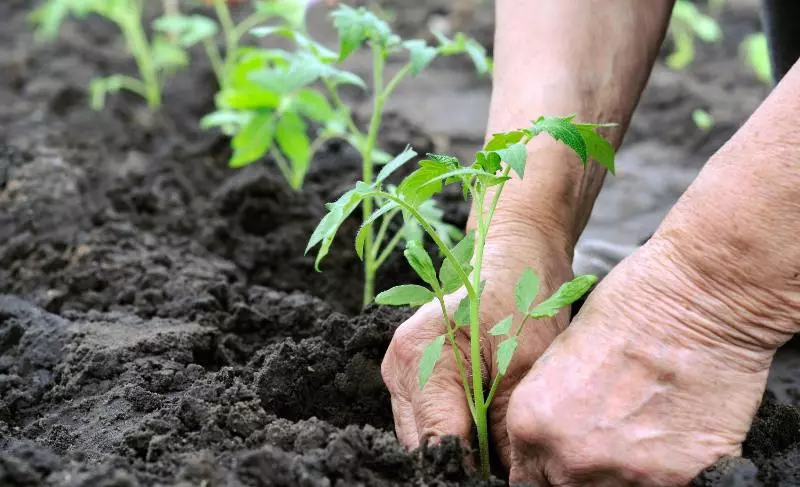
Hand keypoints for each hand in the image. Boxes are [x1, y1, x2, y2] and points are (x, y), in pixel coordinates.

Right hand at [381, 222, 573, 465]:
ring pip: (422, 435)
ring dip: (458, 447)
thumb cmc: (523, 299)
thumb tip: (507, 479)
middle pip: (422, 444)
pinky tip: (484, 425)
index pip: (437, 443)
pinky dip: (455, 428)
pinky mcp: (409, 372)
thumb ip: (505, 431)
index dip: (469, 471)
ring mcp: (399, 370)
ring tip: (498, 446)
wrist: (515, 254)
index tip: (500, 478)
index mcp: (420, 358)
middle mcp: (398, 366)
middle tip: (505, 467)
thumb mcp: (524, 369)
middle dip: (462, 461)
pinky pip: (426, 418)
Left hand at [506, 235, 786, 485]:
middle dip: (580, 475)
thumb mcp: (560, 358)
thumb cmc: (629, 308)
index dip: (546, 469)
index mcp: (531, 424)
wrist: (697, 298)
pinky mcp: (679, 480)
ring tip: (644, 436)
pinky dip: (670, 473)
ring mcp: (623, 474)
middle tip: (607, 444)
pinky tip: (675, 437)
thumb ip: (549, 412)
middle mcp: (568, 458)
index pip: (526, 479)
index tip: (563, 460)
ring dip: (625, 475)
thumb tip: (552, 444)